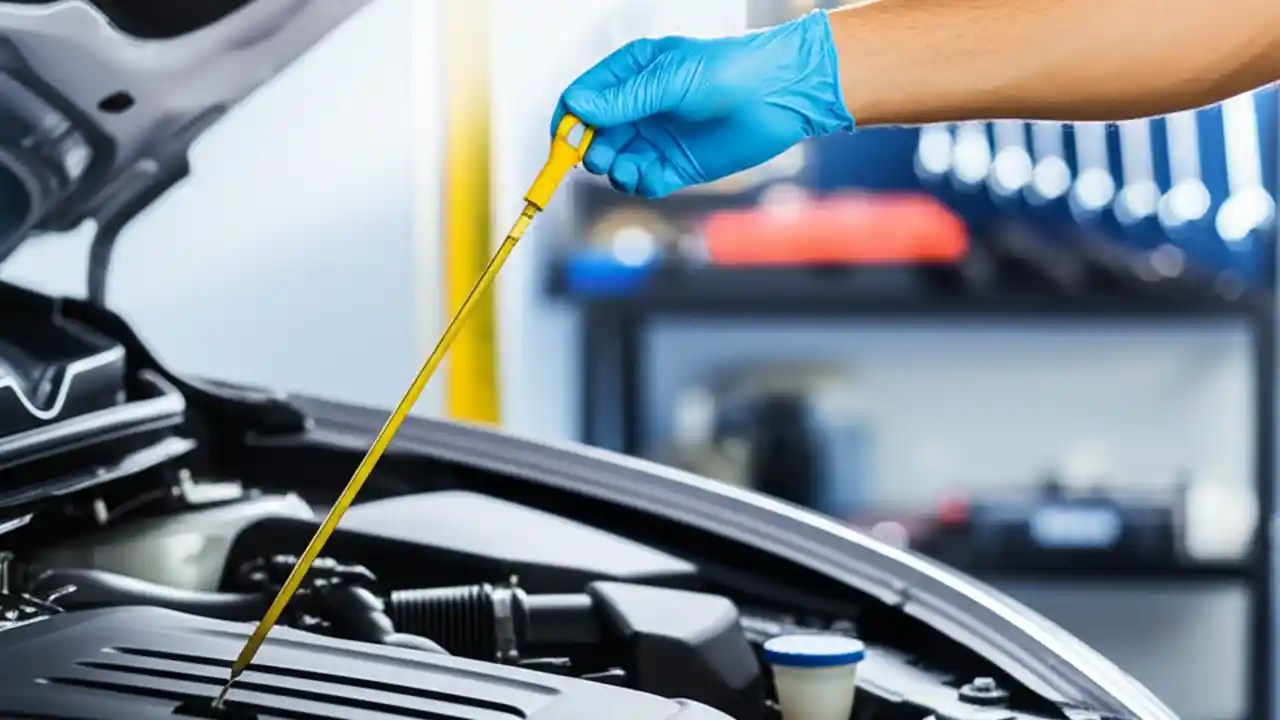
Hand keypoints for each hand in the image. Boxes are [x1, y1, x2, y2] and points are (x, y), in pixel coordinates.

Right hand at [553, 10, 854, 199]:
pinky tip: (649, 177)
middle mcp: (639, 108)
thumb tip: (578, 108)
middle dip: (589, 151)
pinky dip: (640, 184)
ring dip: (614, 170)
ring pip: (616, 163)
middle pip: (593, 136)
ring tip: (628, 169)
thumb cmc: (728, 71)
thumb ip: (625, 99)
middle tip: (598, 158)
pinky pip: (644, 182)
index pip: (582, 99)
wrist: (781, 94)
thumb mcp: (671, 80)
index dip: (569, 121)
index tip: (563, 141)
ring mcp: (657, 138)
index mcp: (631, 74)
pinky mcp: (676, 166)